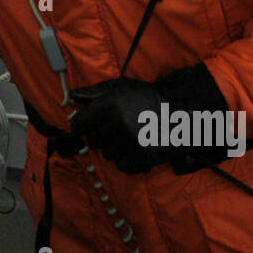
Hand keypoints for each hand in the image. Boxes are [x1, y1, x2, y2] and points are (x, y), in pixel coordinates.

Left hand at [68, 64, 232, 173]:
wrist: (179, 112)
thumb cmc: (145, 97)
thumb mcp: (120, 87)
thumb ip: (95, 92)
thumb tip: (73, 96)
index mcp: (110, 105)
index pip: (78, 125)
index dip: (81, 125)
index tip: (86, 125)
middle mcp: (118, 124)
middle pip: (93, 141)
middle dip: (100, 135)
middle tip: (117, 127)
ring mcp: (130, 142)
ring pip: (107, 154)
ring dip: (114, 148)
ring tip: (129, 136)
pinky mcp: (142, 157)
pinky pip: (122, 165)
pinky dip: (126, 160)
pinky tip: (136, 147)